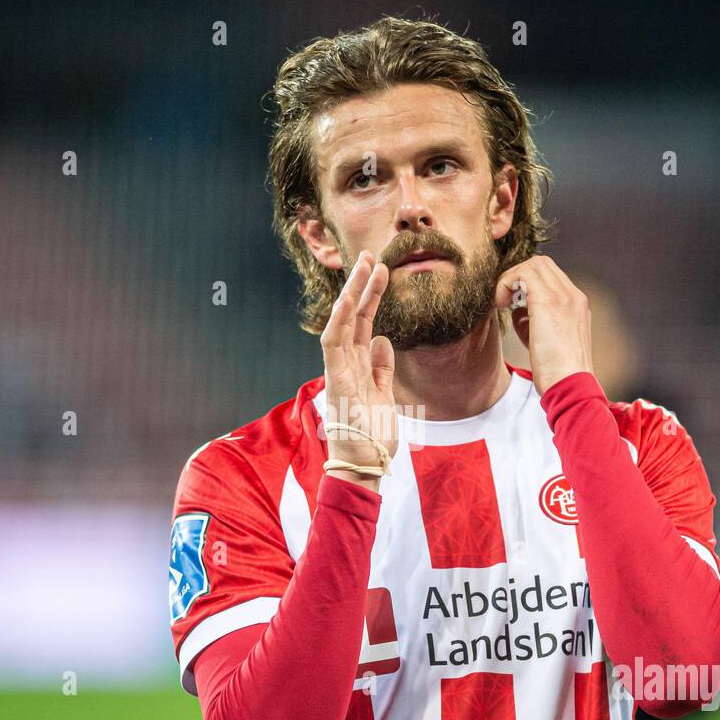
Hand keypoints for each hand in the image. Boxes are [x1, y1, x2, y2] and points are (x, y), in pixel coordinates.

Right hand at [321, 250, 397, 488]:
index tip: (380, 271)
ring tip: (366, 264)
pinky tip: (349, 300)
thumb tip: (385, 341)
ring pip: (343, 323)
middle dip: (362, 285)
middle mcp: (345, 364)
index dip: (371, 296)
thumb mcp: (385, 394)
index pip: (364, 324)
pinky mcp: (336, 380)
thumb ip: (382, 367)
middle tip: (371, 255)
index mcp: (357, 366)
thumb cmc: (373, 434)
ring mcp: (339, 370)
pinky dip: (340, 321)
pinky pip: (334, 345)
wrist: (364, 465)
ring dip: (354, 293)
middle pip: (354, 317)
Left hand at [496, 255, 593, 395]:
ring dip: (510, 280)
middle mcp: (574, 296)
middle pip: (541, 264)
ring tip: (501, 302)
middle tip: (504, 300)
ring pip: (532, 264)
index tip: (512, 302)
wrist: (571, 385)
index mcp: (577, 305)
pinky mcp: (548, 302)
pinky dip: (506, 284)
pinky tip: (500, 305)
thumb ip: (537, 322)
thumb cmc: (558, 373)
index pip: (550, 276)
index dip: (526, 282)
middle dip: (517, 277)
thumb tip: (518, 312)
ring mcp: (564, 297)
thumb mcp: (549, 342)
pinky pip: (522, 274)